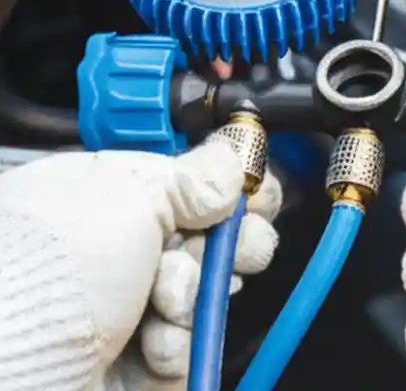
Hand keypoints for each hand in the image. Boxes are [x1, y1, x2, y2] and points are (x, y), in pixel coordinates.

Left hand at [0, 140, 281, 390]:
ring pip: (202, 292)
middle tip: (232, 248)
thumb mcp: (124, 200)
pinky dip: (180, 347)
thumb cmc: (38, 280)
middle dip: (226, 245)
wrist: (7, 380)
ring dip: (196, 298)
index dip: (227, 186)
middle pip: (203, 236)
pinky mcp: (134, 361)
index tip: (257, 192)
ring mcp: (121, 308)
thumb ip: (189, 176)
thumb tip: (230, 161)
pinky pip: (189, 346)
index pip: (181, 180)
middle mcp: (108, 250)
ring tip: (163, 306)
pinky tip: (153, 346)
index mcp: (97, 196)